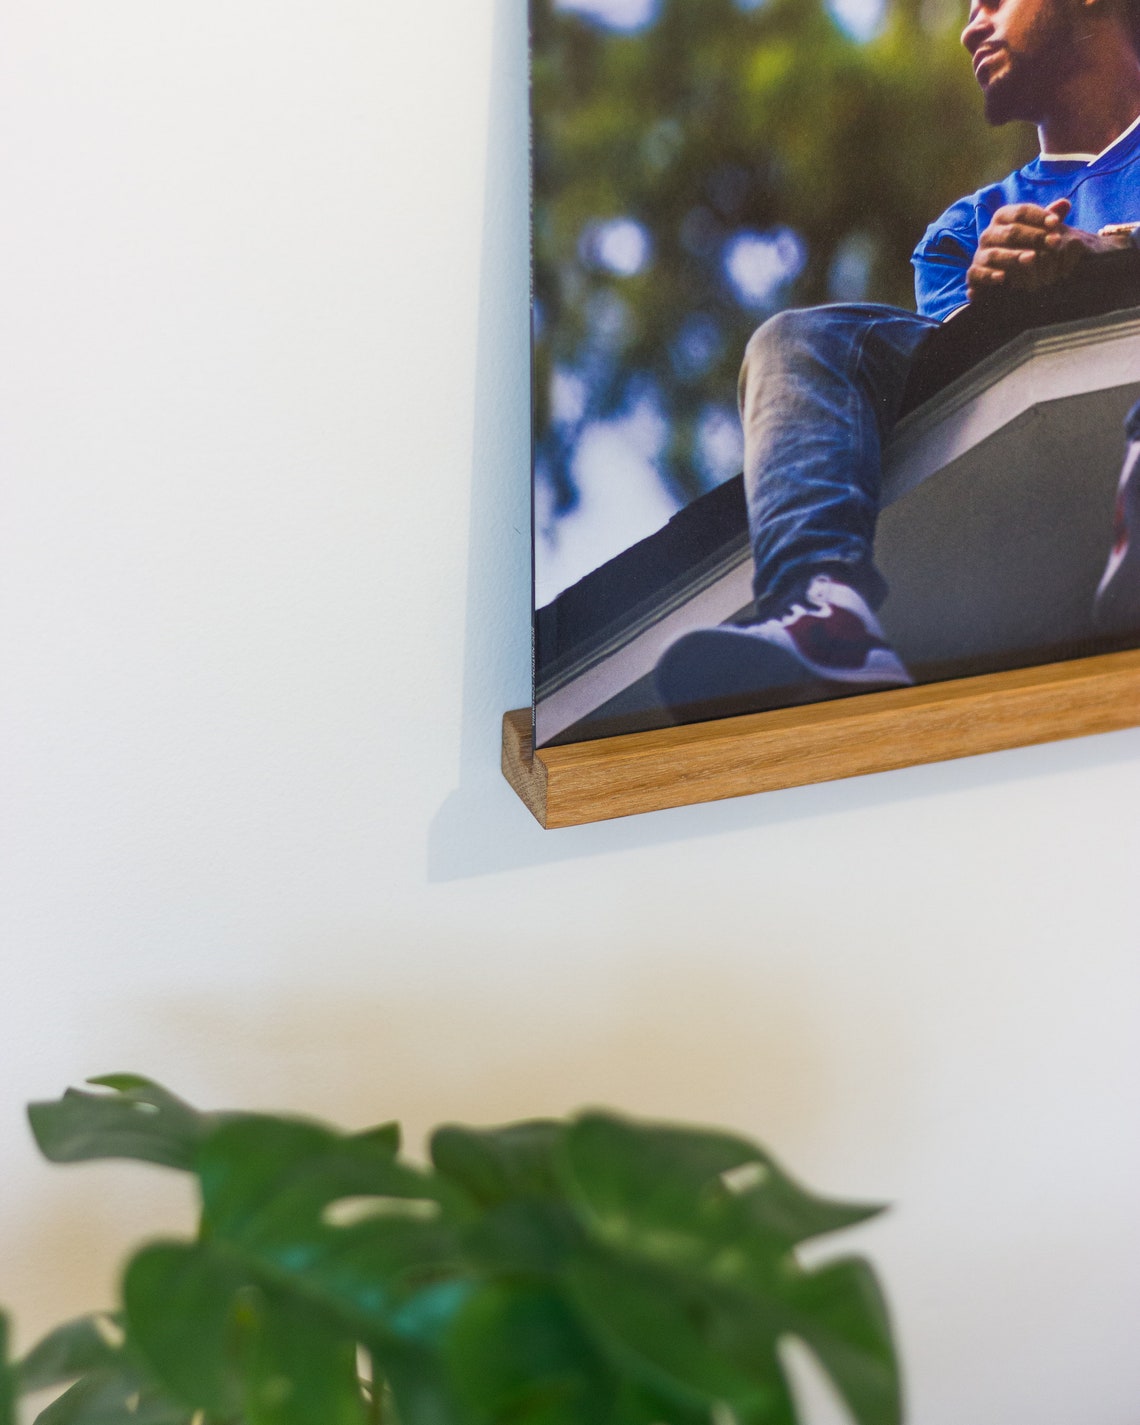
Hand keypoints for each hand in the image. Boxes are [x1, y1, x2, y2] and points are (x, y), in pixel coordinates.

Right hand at [966, 199, 1130, 301]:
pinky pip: (978, 273)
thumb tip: (1065, 203)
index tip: (1056, 222)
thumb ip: (1048, 219)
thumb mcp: (1036, 232)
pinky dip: (989, 276)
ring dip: (1013, 256)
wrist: (999, 272)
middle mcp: (988, 234)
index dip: (1039, 216)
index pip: (1021, 211)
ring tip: (1032, 258)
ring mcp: (980, 254)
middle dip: (1033, 236)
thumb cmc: (1021, 247)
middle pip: (1010, 231)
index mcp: (1002, 218)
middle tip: (1053, 242)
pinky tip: (1003, 278)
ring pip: (995, 253)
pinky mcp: (973, 274)